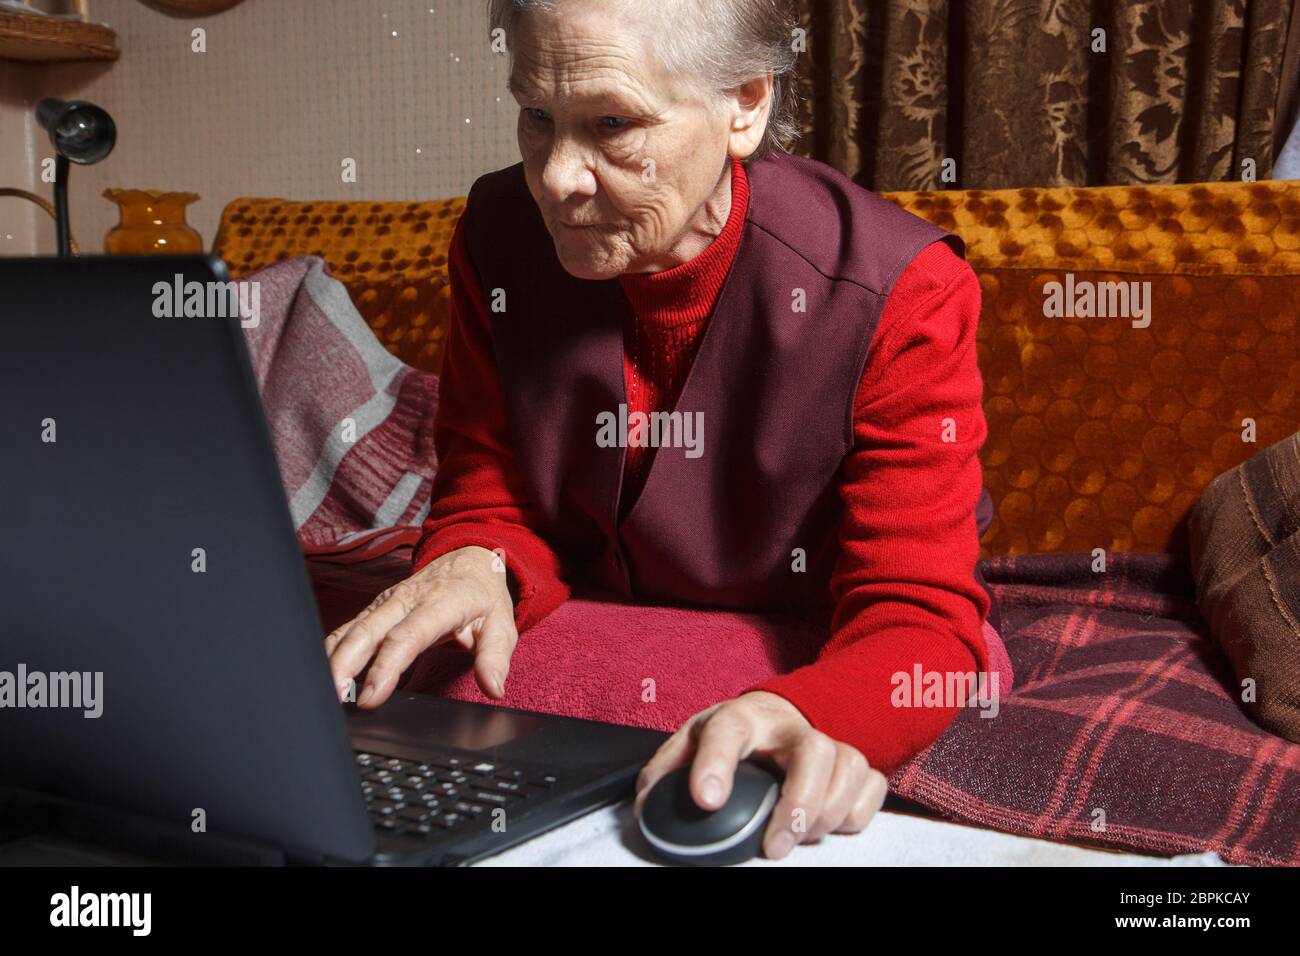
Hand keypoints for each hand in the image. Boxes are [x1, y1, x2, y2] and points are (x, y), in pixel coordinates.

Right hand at [324, 546, 515, 707]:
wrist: (468, 558)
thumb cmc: (482, 595)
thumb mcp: (502, 623)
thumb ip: (496, 656)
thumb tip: (493, 688)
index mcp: (439, 603)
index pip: (408, 636)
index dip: (387, 667)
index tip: (371, 696)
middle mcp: (407, 600)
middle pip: (369, 632)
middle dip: (347, 665)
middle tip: (335, 697)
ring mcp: (387, 602)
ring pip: (353, 629)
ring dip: (335, 659)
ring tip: (325, 692)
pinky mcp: (375, 608)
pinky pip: (348, 628)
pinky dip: (333, 650)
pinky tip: (325, 674)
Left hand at [633, 691, 887, 859]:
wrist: (776, 717)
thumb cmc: (733, 737)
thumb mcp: (691, 743)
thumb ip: (666, 771)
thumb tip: (646, 809)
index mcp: (741, 718)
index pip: (727, 730)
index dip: (716, 764)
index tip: (705, 800)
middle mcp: (790, 727)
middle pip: (813, 749)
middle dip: (798, 802)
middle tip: (775, 845)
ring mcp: (829, 742)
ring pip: (849, 767)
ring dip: (827, 812)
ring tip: (797, 839)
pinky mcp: (856, 764)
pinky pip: (872, 786)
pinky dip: (855, 813)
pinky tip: (830, 826)